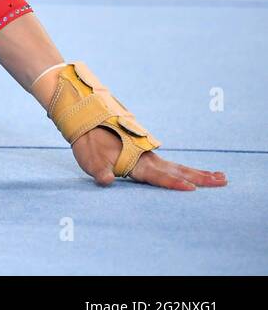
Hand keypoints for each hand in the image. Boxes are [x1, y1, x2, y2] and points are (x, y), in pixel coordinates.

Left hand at [70, 126, 226, 189]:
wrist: (86, 120)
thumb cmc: (88, 143)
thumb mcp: (90, 159)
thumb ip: (100, 171)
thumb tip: (107, 180)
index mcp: (136, 162)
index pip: (159, 176)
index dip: (174, 183)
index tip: (192, 189)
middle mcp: (147, 158)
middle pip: (178, 170)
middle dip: (200, 177)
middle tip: (223, 180)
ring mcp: (148, 155)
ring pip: (178, 166)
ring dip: (198, 172)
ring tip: (220, 177)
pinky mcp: (146, 154)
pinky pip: (170, 164)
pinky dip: (185, 169)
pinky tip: (194, 174)